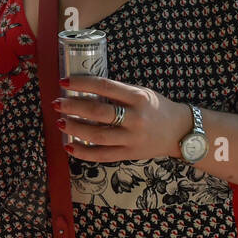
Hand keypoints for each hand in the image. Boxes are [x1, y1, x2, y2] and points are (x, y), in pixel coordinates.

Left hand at [52, 76, 191, 162]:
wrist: (180, 132)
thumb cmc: (156, 108)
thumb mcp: (141, 93)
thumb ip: (117, 93)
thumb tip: (83, 89)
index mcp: (138, 97)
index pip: (104, 87)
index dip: (81, 83)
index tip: (63, 82)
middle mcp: (135, 118)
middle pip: (98, 113)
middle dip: (73, 107)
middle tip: (57, 103)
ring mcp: (132, 138)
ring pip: (97, 136)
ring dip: (74, 129)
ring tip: (60, 122)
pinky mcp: (129, 154)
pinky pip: (102, 155)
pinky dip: (83, 152)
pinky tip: (68, 146)